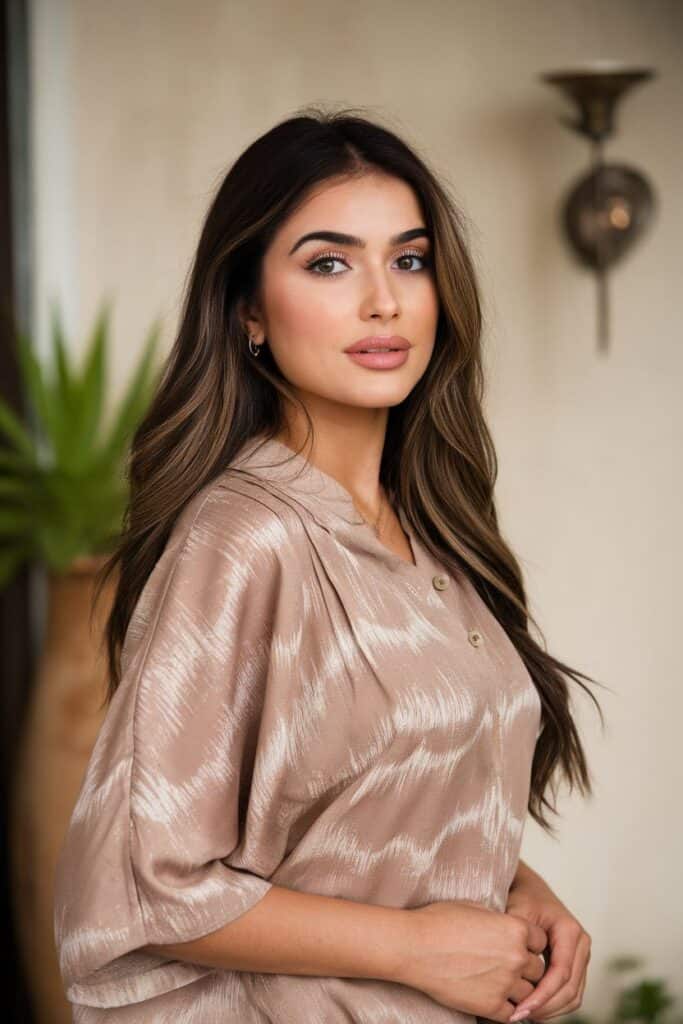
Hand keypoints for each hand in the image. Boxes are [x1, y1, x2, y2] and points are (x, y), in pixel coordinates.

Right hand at [396, 899, 548, 1021]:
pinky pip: (513, 1014)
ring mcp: (505, 983)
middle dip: (524, 967)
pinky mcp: (491, 1006)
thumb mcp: (475, 908)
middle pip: (537, 969)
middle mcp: (517, 957)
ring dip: (518, 989)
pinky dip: (506, 1008)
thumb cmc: (439, 922)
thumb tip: (506, 927)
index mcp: (516, 929)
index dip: (528, 943)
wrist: (414, 946)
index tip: (515, 945)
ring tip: (499, 982)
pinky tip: (492, 998)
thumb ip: (500, 920)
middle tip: (506, 965)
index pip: (541, 941)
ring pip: (529, 993)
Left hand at [504, 872, 590, 1020]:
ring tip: (523, 1015)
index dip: (541, 996)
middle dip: (546, 1008)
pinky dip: (553, 1004)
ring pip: (574, 995)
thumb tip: (510, 968)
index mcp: (570, 931)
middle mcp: (581, 945)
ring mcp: (581, 955)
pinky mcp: (574, 963)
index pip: (560, 974)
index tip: (520, 1009)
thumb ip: (516, 937)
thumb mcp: (517, 911)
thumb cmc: (521, 896)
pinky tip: (531, 1008)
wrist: (528, 887)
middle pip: (571, 989)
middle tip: (518, 1017)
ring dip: (551, 1010)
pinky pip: (570, 992)